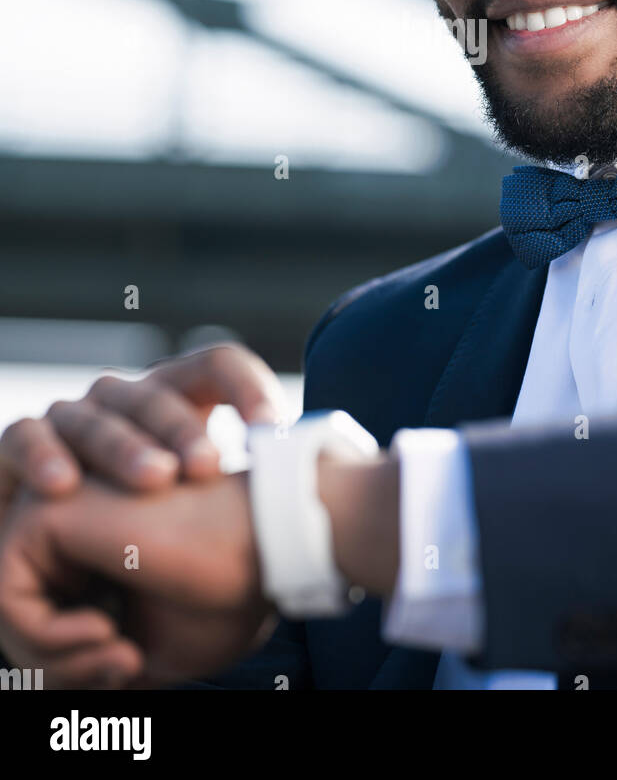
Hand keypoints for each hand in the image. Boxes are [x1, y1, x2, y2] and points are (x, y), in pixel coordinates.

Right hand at [0, 344, 285, 513]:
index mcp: (176, 393)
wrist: (67, 539)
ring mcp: (72, 415)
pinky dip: (38, 456)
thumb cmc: (152, 518)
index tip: (273, 431)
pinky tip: (63, 486)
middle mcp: (124, 395)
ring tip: (153, 480)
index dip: (248, 389)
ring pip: (93, 413)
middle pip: (156, 394)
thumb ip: (252, 480)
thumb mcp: (202, 497)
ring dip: (121, 446)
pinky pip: (22, 435)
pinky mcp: (21, 443)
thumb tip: (301, 472)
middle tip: (206, 467)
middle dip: (182, 430)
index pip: (219, 364)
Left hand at [0, 472, 273, 686]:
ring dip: (51, 658)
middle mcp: (67, 517)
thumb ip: (86, 661)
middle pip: (14, 616)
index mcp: (91, 545)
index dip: (67, 668)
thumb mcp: (143, 647)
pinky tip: (103, 631)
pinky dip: (45, 639)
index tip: (126, 671)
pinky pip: (1, 595)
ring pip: (2, 608)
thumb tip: (38, 690)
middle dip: (55, 666)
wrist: (263, 545)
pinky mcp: (47, 510)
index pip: (36, 621)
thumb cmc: (223, 591)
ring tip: (117, 654)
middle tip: (119, 670)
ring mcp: (55, 505)